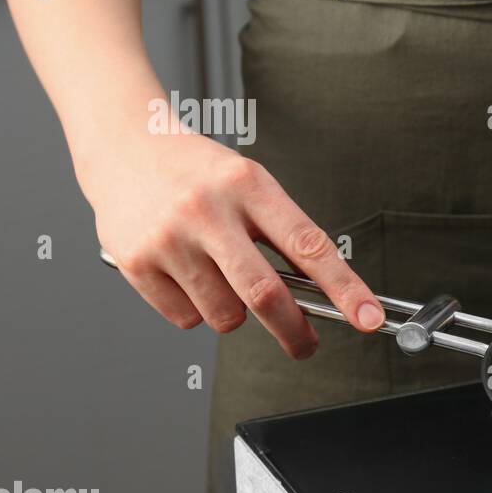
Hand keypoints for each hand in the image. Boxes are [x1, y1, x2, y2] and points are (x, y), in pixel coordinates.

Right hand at [82, 125, 385, 358]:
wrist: (124, 147)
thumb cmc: (197, 172)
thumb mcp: (250, 184)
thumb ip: (283, 234)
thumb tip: (321, 295)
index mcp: (249, 185)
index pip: (309, 246)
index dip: (345, 288)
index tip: (368, 318)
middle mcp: (208, 210)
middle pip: (266, 294)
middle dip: (294, 332)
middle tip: (305, 345)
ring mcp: (169, 238)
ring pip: (225, 316)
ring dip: (235, 314)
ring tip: (221, 277)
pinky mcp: (136, 263)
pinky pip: (186, 319)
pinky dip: (197, 311)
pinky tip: (187, 276)